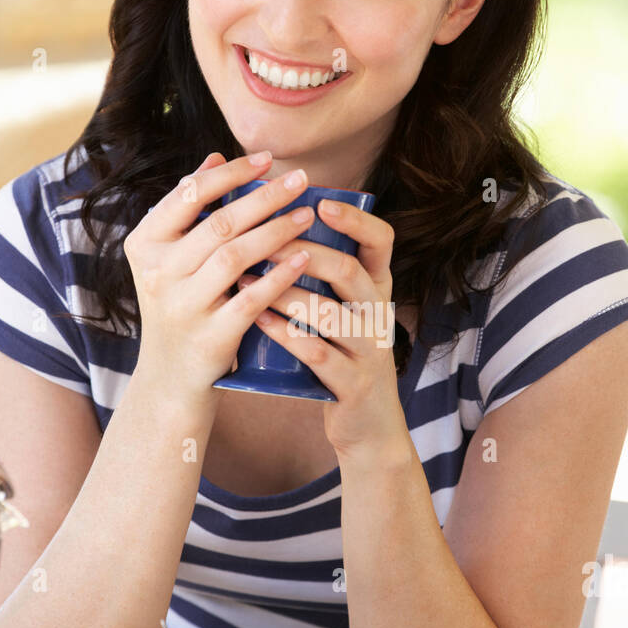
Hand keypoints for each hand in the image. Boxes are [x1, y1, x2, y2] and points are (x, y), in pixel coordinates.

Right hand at [123, 151, 318, 403]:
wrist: (170, 376)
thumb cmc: (180, 303)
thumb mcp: (170, 258)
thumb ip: (189, 210)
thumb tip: (216, 158)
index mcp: (145, 244)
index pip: (188, 194)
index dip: (230, 174)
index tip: (266, 159)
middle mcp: (158, 274)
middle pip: (218, 223)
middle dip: (264, 197)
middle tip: (299, 180)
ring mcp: (182, 307)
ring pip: (235, 256)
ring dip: (276, 231)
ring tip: (306, 214)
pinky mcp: (210, 337)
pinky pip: (251, 298)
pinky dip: (280, 275)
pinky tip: (305, 256)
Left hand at [236, 196, 411, 462]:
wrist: (368, 425)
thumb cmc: (343, 356)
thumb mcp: (345, 311)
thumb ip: (323, 276)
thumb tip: (274, 224)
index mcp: (378, 289)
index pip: (381, 241)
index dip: (355, 220)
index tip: (320, 202)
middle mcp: (379, 314)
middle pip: (348, 270)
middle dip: (302, 251)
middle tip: (260, 240)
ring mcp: (370, 350)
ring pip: (329, 313)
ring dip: (284, 293)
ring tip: (245, 278)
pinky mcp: (355, 385)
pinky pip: (318, 355)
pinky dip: (286, 335)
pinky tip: (258, 321)